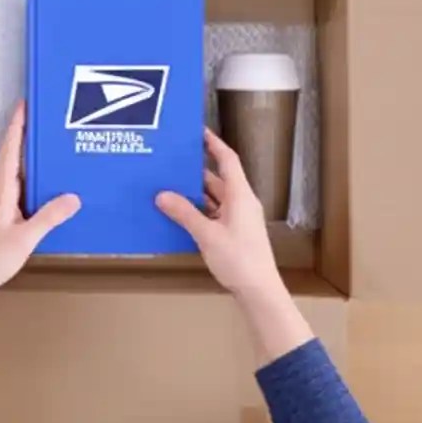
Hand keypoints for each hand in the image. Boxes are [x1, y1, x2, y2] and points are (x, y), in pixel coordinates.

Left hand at [0, 103, 80, 310]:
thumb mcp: (25, 238)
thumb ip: (49, 217)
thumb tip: (74, 197)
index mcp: (2, 190)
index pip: (10, 151)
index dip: (16, 127)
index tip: (24, 105)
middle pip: (12, 155)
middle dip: (25, 133)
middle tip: (44, 115)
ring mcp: (0, 201)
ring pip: (16, 169)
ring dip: (28, 153)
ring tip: (48, 140)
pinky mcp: (3, 212)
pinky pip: (20, 185)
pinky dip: (31, 175)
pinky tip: (46, 178)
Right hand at [156, 128, 312, 363]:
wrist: (259, 291)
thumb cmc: (239, 259)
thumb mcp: (207, 235)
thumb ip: (184, 213)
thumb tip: (162, 195)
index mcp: (240, 195)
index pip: (227, 160)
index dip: (213, 144)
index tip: (198, 131)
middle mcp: (241, 202)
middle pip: (217, 179)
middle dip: (195, 170)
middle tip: (171, 161)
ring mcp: (238, 219)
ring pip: (213, 198)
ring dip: (194, 193)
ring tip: (168, 185)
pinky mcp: (233, 233)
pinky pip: (212, 214)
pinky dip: (197, 211)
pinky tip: (178, 214)